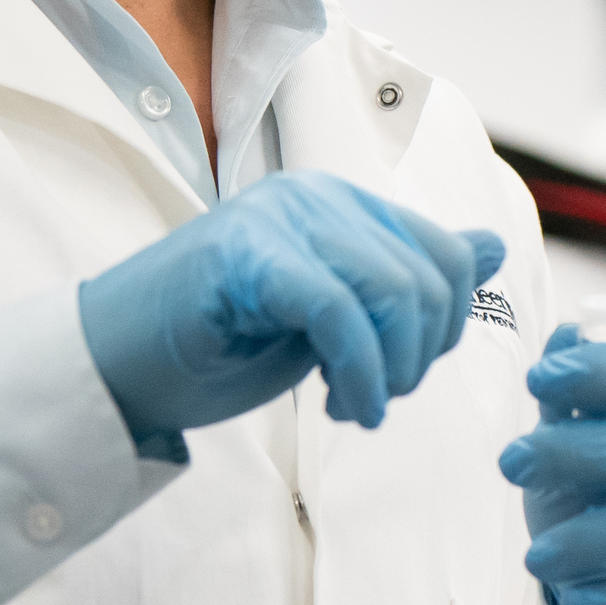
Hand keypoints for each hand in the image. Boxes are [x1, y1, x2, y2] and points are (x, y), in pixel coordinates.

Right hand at [78, 172, 502, 447]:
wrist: (115, 365)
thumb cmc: (216, 344)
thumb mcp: (331, 318)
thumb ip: (403, 283)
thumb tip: (490, 248)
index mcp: (339, 203)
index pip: (447, 253)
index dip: (445, 327)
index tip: (398, 373)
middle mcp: (314, 196)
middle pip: (430, 276)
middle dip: (421, 357)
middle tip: (375, 401)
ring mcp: (279, 219)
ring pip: (394, 291)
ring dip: (391, 372)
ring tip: (357, 408)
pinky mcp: (249, 255)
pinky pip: (340, 312)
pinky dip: (358, 372)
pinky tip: (343, 406)